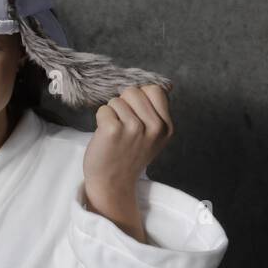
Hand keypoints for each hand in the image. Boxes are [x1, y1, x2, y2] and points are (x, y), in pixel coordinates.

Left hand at [83, 84, 173, 239]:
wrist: (113, 183)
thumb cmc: (128, 155)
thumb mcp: (152, 135)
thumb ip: (156, 111)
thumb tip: (167, 84)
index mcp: (166, 126)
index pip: (155, 89)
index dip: (140, 98)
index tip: (135, 115)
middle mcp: (154, 127)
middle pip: (133, 91)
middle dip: (123, 104)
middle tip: (123, 127)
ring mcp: (134, 128)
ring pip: (116, 100)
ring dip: (111, 114)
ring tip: (115, 134)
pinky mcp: (113, 130)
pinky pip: (103, 109)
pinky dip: (100, 120)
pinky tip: (105, 137)